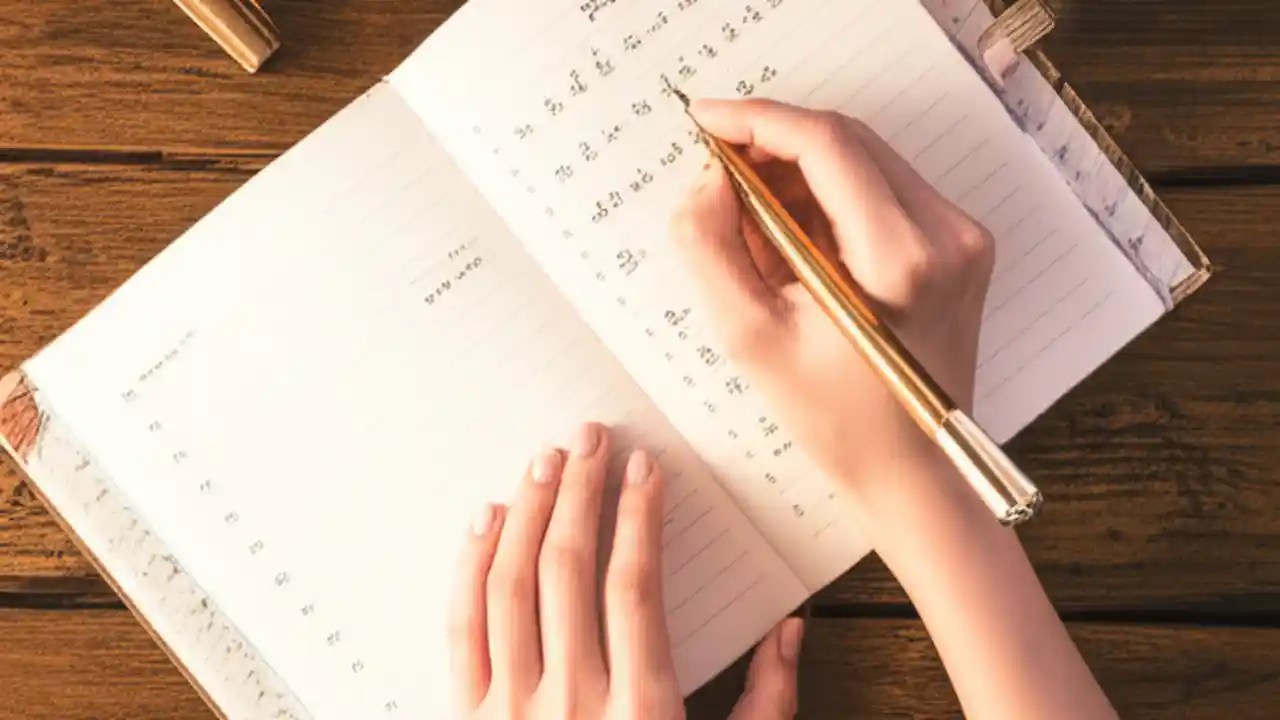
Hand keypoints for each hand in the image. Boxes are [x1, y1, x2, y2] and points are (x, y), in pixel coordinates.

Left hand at [450, 422, 802, 718]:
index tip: (643, 469)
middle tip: (589, 439)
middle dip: (577, 492)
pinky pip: (459, 629)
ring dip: (524, 513)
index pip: (633, 585)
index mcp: (640, 713)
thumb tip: (791, 628)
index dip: (638, 517)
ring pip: (508, 586)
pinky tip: (485, 523)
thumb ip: (768, 702)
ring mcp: (508, 714)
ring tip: (543, 462)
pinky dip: (468, 567)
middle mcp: (568, 705)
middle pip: (566, 570)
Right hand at [670, 99, 994, 498]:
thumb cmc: (836, 421)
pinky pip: (884, 190)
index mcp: (899, 258)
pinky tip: (793, 235)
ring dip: (799, 171)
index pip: (825, 144)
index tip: (705, 120)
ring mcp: (961, 236)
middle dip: (773, 144)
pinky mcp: (959, 245)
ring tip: (749, 217)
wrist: (912, 469)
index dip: (756, 120)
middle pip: (847, 142)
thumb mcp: (750, 338)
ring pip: (864, 161)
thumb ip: (711, 248)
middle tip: (717, 170)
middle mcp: (945, 233)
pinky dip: (831, 196)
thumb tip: (707, 181)